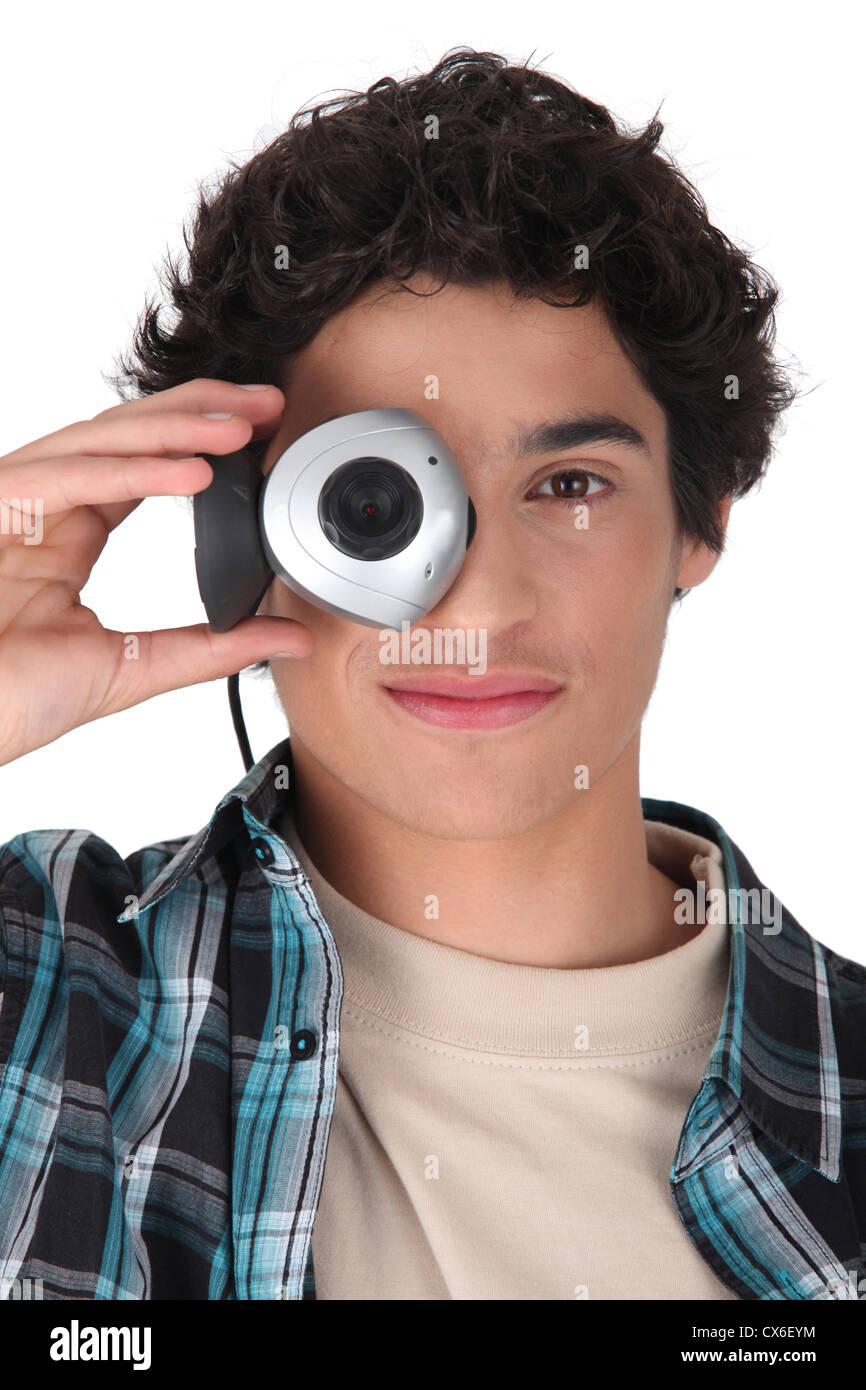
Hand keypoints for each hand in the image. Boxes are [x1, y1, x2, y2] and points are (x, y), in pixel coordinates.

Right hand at [0, 379, 310, 765]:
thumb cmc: (9, 702)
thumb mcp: (133, 668)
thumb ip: (211, 648)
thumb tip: (291, 637)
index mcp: (66, 533)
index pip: (138, 462)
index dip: (200, 439)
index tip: (263, 432)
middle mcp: (40, 507)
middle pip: (122, 432)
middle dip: (198, 410)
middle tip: (267, 404)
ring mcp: (11, 503)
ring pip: (99, 440)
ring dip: (174, 429)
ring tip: (241, 429)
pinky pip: (66, 479)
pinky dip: (132, 473)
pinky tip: (191, 473)